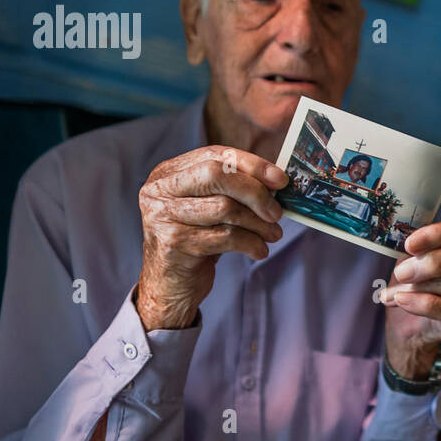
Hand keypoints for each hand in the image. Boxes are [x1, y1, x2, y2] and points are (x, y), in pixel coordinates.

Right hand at [135, 145, 287, 329]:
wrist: (169, 285)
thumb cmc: (196, 240)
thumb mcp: (210, 208)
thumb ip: (233, 189)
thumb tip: (276, 181)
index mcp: (168, 173)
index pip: (215, 155)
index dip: (252, 165)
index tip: (281, 180)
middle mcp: (160, 190)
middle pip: (216, 175)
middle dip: (255, 192)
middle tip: (276, 212)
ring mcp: (163, 216)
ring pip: (224, 208)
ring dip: (258, 223)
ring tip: (272, 234)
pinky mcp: (174, 243)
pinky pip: (225, 237)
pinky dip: (251, 243)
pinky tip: (259, 250)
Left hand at [380, 216, 440, 378]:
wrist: (410, 324)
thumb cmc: (414, 284)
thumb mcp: (412, 259)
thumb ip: (415, 248)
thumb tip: (406, 242)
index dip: (437, 234)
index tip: (410, 245)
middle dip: (434, 262)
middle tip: (402, 273)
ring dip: (420, 287)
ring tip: (393, 292)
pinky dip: (423, 304)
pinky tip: (402, 300)